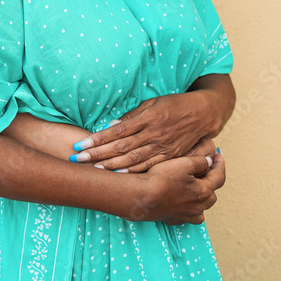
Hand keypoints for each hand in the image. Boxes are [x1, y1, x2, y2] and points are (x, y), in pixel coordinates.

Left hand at [70, 92, 214, 171]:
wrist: (203, 113)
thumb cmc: (174, 105)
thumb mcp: (152, 103)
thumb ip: (131, 117)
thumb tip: (110, 127)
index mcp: (147, 119)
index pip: (117, 132)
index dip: (97, 139)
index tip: (80, 145)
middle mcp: (154, 134)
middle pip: (121, 148)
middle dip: (97, 154)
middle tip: (77, 159)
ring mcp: (163, 147)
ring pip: (133, 160)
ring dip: (111, 166)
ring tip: (92, 170)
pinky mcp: (171, 157)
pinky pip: (149, 167)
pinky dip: (133, 173)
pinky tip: (118, 176)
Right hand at [116, 150, 224, 224]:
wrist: (141, 197)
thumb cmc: (161, 179)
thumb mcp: (184, 163)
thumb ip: (200, 162)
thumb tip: (208, 162)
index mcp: (204, 192)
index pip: (219, 177)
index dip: (220, 164)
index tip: (219, 155)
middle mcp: (199, 207)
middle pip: (212, 194)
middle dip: (210, 182)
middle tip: (205, 170)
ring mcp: (187, 216)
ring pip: (201, 206)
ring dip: (200, 196)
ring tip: (193, 186)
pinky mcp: (175, 219)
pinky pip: (188, 213)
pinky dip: (188, 205)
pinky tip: (180, 198)